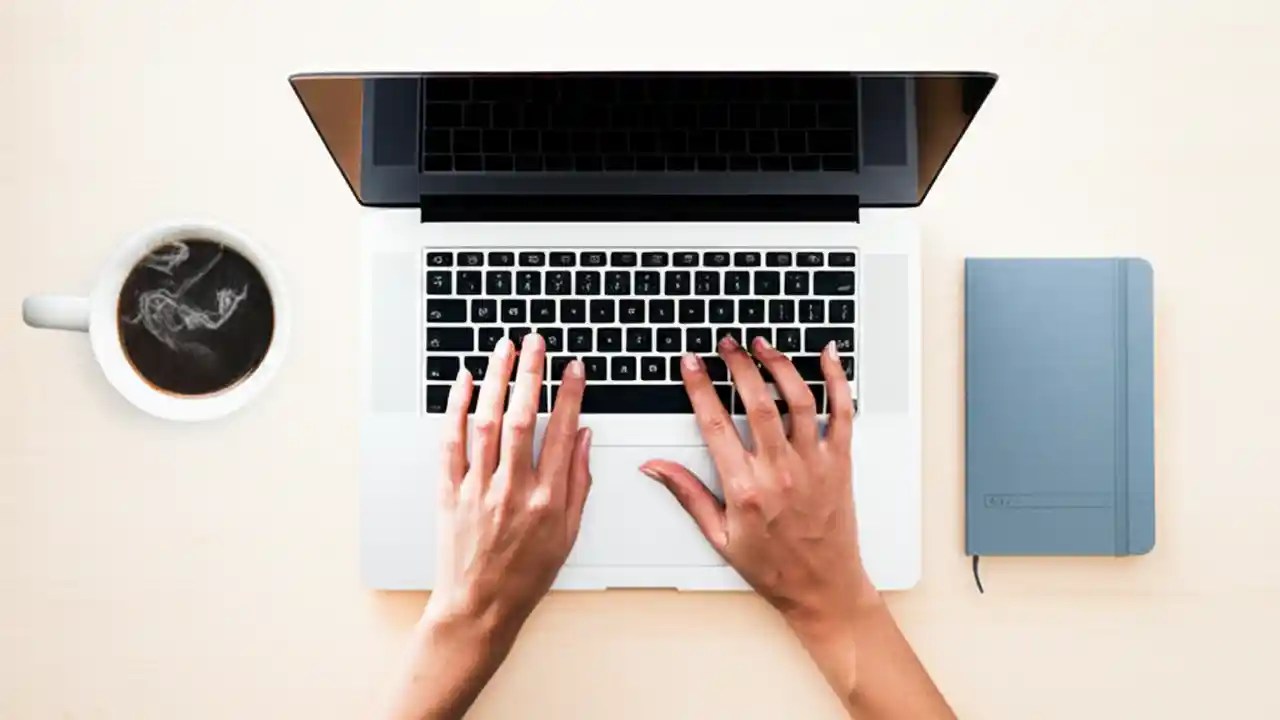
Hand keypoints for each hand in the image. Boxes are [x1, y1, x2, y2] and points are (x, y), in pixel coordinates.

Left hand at [378, 334, 590, 719]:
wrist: (479, 607)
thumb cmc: (525, 575)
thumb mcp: (568, 533)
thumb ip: (579, 483)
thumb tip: (583, 438)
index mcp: (547, 500)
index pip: (561, 432)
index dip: (570, 394)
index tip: (574, 368)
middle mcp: (512, 490)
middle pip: (520, 417)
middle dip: (530, 373)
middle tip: (535, 342)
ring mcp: (477, 489)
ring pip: (484, 422)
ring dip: (494, 380)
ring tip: (503, 349)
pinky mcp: (449, 492)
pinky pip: (451, 442)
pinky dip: (455, 409)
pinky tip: (462, 383)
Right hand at [643, 336, 953, 718]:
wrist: (822, 586)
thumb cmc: (773, 566)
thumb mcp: (719, 536)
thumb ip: (687, 494)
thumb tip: (655, 467)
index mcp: (745, 489)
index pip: (715, 424)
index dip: (699, 388)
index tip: (691, 363)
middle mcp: (780, 471)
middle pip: (756, 402)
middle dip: (738, 365)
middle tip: (726, 344)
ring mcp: (814, 464)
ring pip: (797, 400)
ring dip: (779, 365)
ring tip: (762, 345)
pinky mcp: (840, 462)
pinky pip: (842, 412)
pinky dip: (836, 380)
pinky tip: (827, 355)